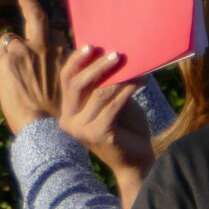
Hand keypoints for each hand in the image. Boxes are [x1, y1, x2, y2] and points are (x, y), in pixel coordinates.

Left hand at [0, 0, 63, 134]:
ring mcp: (25, 51)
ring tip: (3, 77)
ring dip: (4, 56)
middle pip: (37, 17)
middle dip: (30, 5)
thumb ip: (59, 73)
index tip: (48, 28)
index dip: (49, 32)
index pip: (56, 34)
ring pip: (8, 40)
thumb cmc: (59, 118)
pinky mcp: (6, 60)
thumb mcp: (69, 91)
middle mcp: (47, 48)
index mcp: (66, 55)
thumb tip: (48, 74)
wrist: (47, 128)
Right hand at [58, 44, 152, 174]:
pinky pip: (113, 105)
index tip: (91, 46)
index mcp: (68, 111)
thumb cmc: (126, 130)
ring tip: (136, 65)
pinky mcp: (98, 133)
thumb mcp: (111, 103)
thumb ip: (104, 86)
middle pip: (77, 84)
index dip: (76, 61)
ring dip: (119, 76)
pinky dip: (128, 90)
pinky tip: (141, 80)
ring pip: (98, 93)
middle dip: (97, 66)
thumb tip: (111, 54)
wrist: (136, 162)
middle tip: (116, 54)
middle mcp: (69, 120)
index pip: (66, 80)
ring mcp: (81, 129)